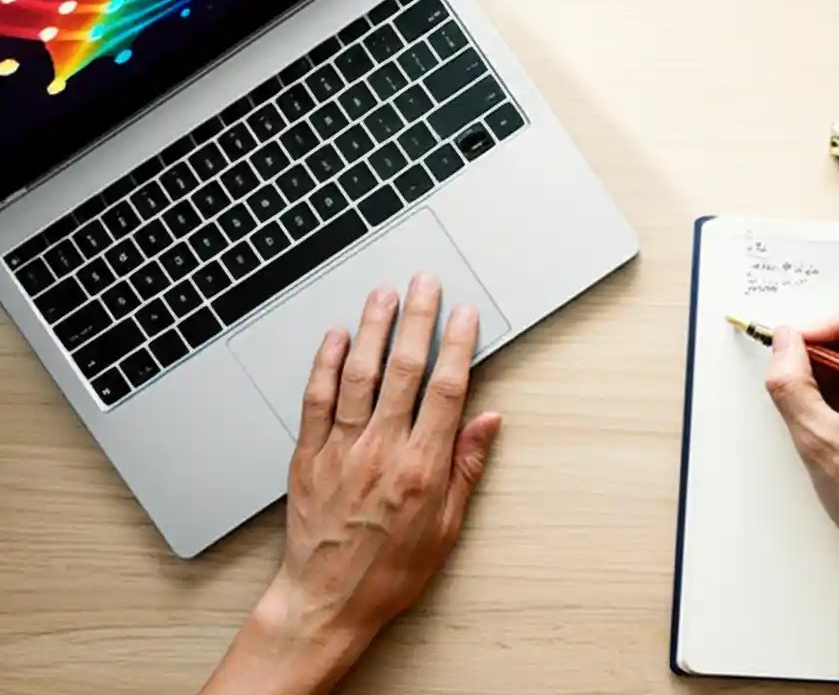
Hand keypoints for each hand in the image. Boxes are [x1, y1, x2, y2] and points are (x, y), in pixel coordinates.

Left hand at [202, 274, 501, 694]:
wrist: (328, 600)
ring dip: (372, 328)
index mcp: (422, 467)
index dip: (457, 344)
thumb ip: (466, 467)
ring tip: (383, 294)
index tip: (464, 314)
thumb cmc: (391, 571)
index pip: (446, 389)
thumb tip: (487, 420)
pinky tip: (335, 336)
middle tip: (425, 282)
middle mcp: (381, 450)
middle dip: (417, 318)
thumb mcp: (448, 526)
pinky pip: (316, 398)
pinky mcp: (308, 456)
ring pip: (358, 373)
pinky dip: (325, 363)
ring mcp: (341, 449)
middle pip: (404, 369)